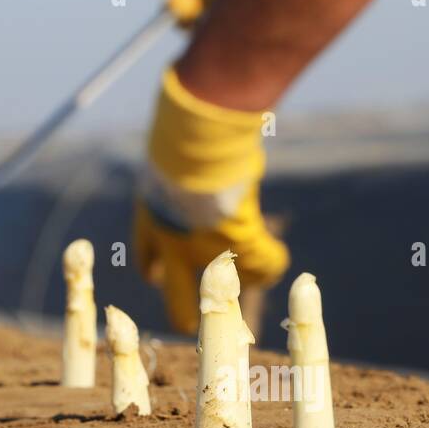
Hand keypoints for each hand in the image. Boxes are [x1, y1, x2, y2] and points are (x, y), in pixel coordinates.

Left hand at [134, 67, 288, 333]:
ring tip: (259, 268)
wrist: (196, 128)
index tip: (157, 276)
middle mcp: (173, 245)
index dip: (156, 268)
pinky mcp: (235, 245)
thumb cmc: (182, 124)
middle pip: (178, 303)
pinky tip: (280, 261)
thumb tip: (175, 110)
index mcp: (152, 217)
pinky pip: (262, 265)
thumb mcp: (172, 141)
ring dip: (246, 284)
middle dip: (193, 313)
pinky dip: (273, 262)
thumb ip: (178, 156)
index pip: (148, 257)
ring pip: (228, 294)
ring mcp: (204, 250)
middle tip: (213, 316)